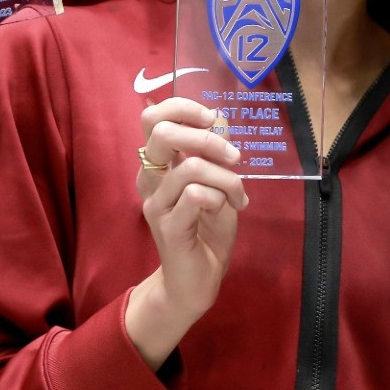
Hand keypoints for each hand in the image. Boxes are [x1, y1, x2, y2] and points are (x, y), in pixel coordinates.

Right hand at [127, 98, 246, 369]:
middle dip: (207, 138)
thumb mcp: (217, 183)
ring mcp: (156, 204)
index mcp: (159, 166)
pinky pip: (197, 195)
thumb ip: (214, 153)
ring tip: (239, 195)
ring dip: (227, 177)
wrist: (197, 281)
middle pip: (162, 134)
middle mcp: (150, 181)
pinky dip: (220, 197)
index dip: (182, 108)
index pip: (153, 119)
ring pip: (191, 167)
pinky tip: (227, 209)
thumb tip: (220, 117)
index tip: (211, 119)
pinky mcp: (169, 227)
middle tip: (234, 157)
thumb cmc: (206, 230)